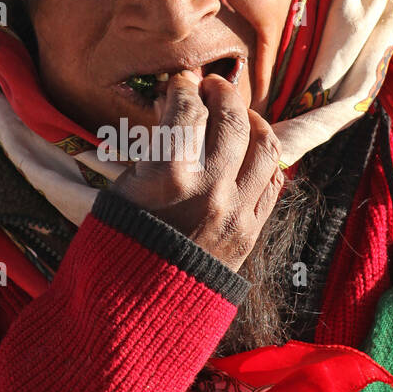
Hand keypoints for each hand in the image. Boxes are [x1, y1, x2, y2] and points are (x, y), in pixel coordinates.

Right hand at [112, 70, 284, 271]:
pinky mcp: (251, 233)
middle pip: (232, 120)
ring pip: (265, 146)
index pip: (187, 110)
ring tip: (236, 114)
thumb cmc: (119, 245)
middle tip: (210, 87)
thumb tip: (175, 108)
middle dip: (222, 93)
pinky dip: (264, 157)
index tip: (179, 82)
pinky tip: (249, 150)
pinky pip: (273, 181)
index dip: (183, 86)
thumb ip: (153, 148)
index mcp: (170, 177)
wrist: (137, 309)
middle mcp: (210, 191)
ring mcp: (237, 213)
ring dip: (252, 120)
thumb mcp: (122, 189)